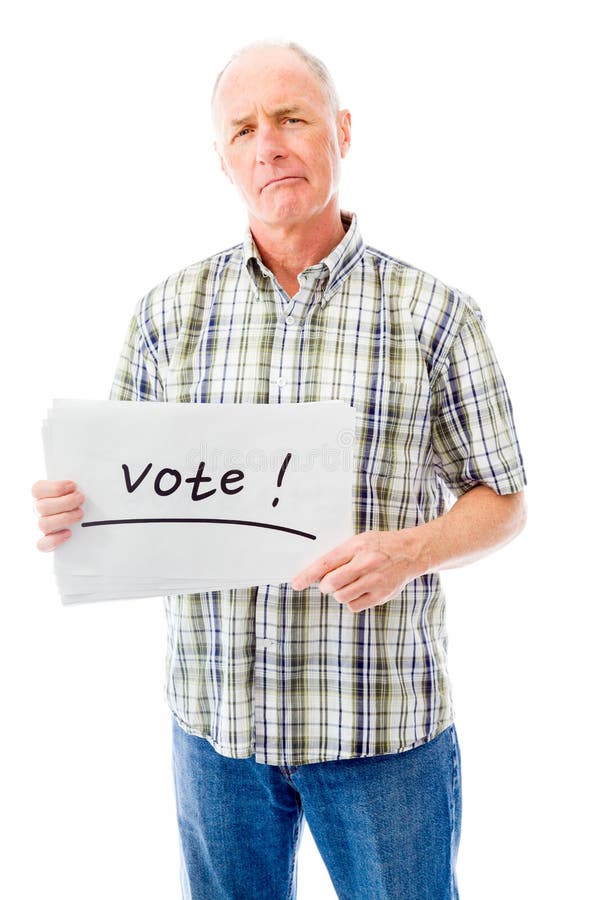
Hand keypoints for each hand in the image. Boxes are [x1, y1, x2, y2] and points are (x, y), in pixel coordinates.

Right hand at [32, 479, 84, 551]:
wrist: (91, 522)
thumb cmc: (84, 500)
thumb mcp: (81, 488)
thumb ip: (78, 483)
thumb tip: (85, 477)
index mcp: (43, 495)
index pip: (37, 489)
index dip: (55, 488)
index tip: (73, 486)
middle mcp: (40, 510)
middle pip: (42, 507)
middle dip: (64, 502)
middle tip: (80, 499)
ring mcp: (43, 526)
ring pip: (43, 524)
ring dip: (64, 518)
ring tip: (79, 514)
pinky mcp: (47, 543)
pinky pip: (42, 544)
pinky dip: (55, 539)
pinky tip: (68, 533)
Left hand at [290, 529, 423, 613]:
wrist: (411, 552)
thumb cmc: (380, 545)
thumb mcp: (359, 541)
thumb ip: (340, 555)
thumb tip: (317, 574)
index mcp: (356, 547)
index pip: (325, 563)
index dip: (308, 575)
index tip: (296, 583)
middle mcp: (365, 564)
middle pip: (331, 584)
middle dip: (325, 586)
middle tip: (328, 583)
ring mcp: (375, 581)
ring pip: (341, 597)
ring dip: (339, 593)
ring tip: (348, 584)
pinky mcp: (381, 595)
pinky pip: (354, 606)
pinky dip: (351, 601)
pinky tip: (359, 590)